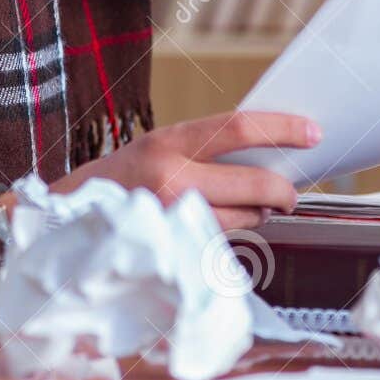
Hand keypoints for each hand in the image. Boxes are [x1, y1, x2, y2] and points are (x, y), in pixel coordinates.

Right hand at [52, 110, 318, 228]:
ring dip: (257, 216)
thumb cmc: (118, 181)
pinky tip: (216, 228)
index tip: (313, 132)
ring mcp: (173, 219)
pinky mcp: (175, 252)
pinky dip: (229, 236)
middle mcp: (171, 178)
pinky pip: (222, 243)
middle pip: (254, 183)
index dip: (282, 128)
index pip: (239, 127)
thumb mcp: (156, 149)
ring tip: (248, 209)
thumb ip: (203, 150)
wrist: (66, 220)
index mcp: (168, 143)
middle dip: (283, 191)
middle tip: (291, 194)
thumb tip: (267, 155)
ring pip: (243, 220)